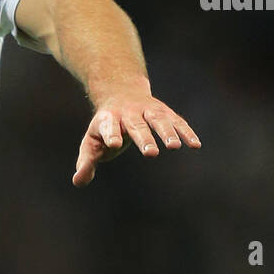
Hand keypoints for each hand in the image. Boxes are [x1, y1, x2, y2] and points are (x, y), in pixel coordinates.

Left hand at [73, 91, 200, 187]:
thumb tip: (78, 182)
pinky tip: (196, 145)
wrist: (120, 92)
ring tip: (174, 147)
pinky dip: (186, 132)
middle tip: (150, 153)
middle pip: (136, 125)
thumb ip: (86, 162)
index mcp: (107, 120)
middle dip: (143, 138)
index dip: (111, 134)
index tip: (113, 144)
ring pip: (158, 120)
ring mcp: (148, 111)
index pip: (108, 127)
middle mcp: (129, 113)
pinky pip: (177, 121)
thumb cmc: (105, 126)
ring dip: (166, 132)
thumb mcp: (92, 142)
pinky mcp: (164, 112)